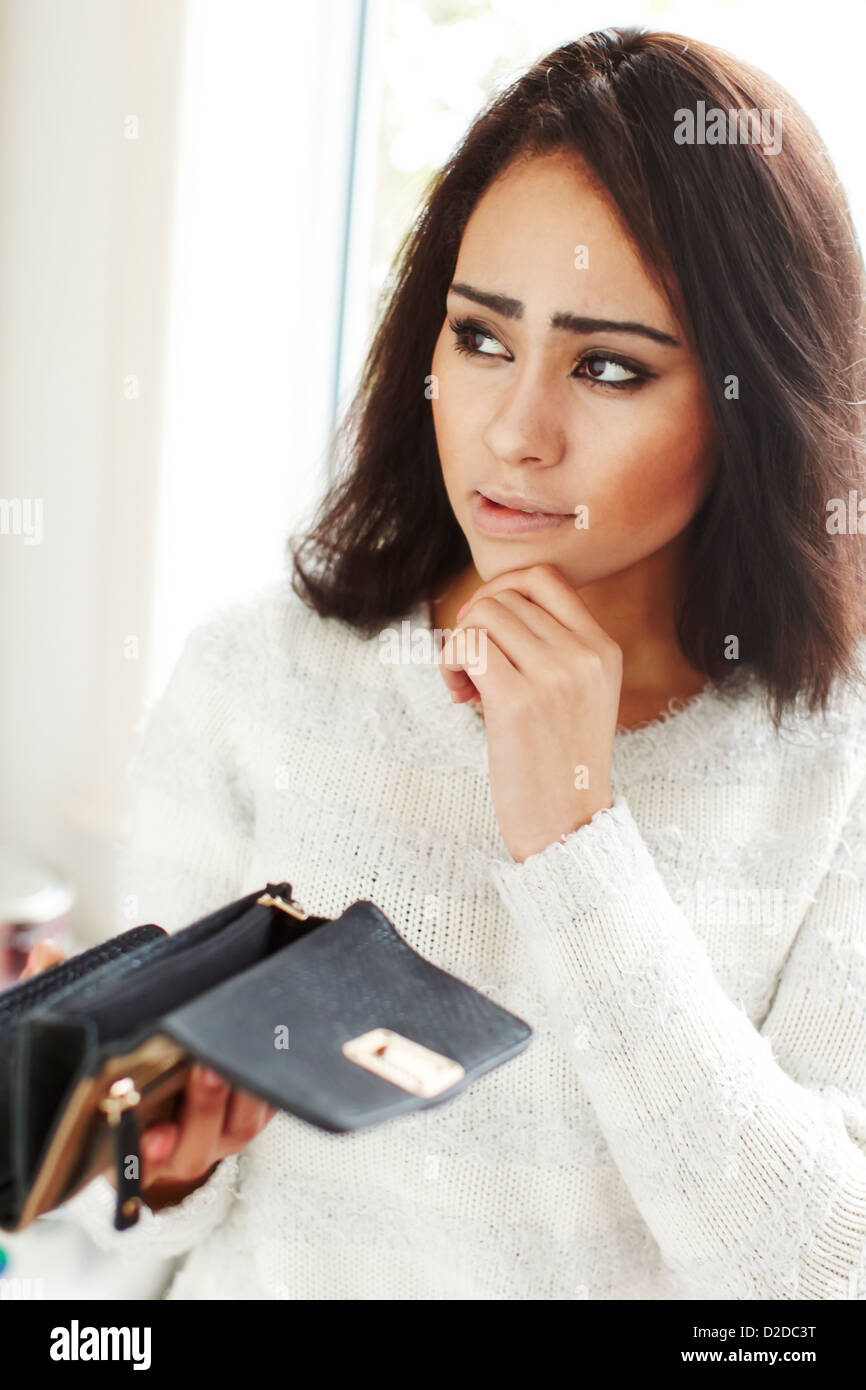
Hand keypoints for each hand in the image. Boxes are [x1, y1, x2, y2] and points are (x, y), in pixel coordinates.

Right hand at [19, 942, 275, 1210]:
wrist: (163, 1103)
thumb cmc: (119, 1073)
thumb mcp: (85, 1047)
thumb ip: (66, 996)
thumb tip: (47, 950)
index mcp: (135, 1148)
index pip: (140, 1162)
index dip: (149, 1154)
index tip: (152, 1139)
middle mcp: (181, 1151)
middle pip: (198, 1141)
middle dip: (202, 1107)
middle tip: (204, 1070)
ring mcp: (222, 1135)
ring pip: (241, 1123)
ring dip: (244, 1091)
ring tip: (240, 1052)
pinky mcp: (256, 1114)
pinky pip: (269, 1105)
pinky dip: (269, 1077)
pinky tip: (270, 1042)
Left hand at [439, 563, 622, 861]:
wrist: (567, 826)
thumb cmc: (559, 764)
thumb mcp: (578, 695)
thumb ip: (550, 648)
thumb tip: (483, 608)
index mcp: (603, 649)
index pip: (544, 579)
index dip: (502, 589)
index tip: (485, 627)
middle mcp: (584, 655)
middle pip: (505, 598)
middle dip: (475, 627)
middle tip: (471, 670)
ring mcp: (554, 676)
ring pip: (483, 617)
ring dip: (460, 646)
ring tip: (466, 687)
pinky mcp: (518, 702)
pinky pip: (467, 647)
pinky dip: (451, 663)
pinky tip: (460, 696)